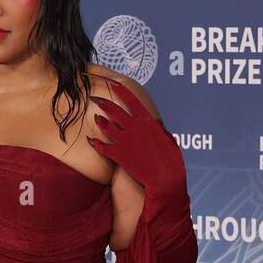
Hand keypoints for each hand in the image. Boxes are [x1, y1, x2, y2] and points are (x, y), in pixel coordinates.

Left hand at [87, 79, 186, 204]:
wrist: (164, 179)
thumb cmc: (171, 160)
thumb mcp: (167, 138)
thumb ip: (156, 129)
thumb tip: (154, 125)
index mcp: (147, 120)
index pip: (131, 99)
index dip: (120, 90)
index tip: (112, 84)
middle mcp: (134, 127)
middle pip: (114, 110)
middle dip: (103, 102)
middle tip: (94, 98)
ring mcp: (125, 141)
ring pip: (106, 126)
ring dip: (100, 121)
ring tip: (96, 117)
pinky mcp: (119, 156)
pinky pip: (103, 147)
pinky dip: (96, 143)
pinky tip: (91, 140)